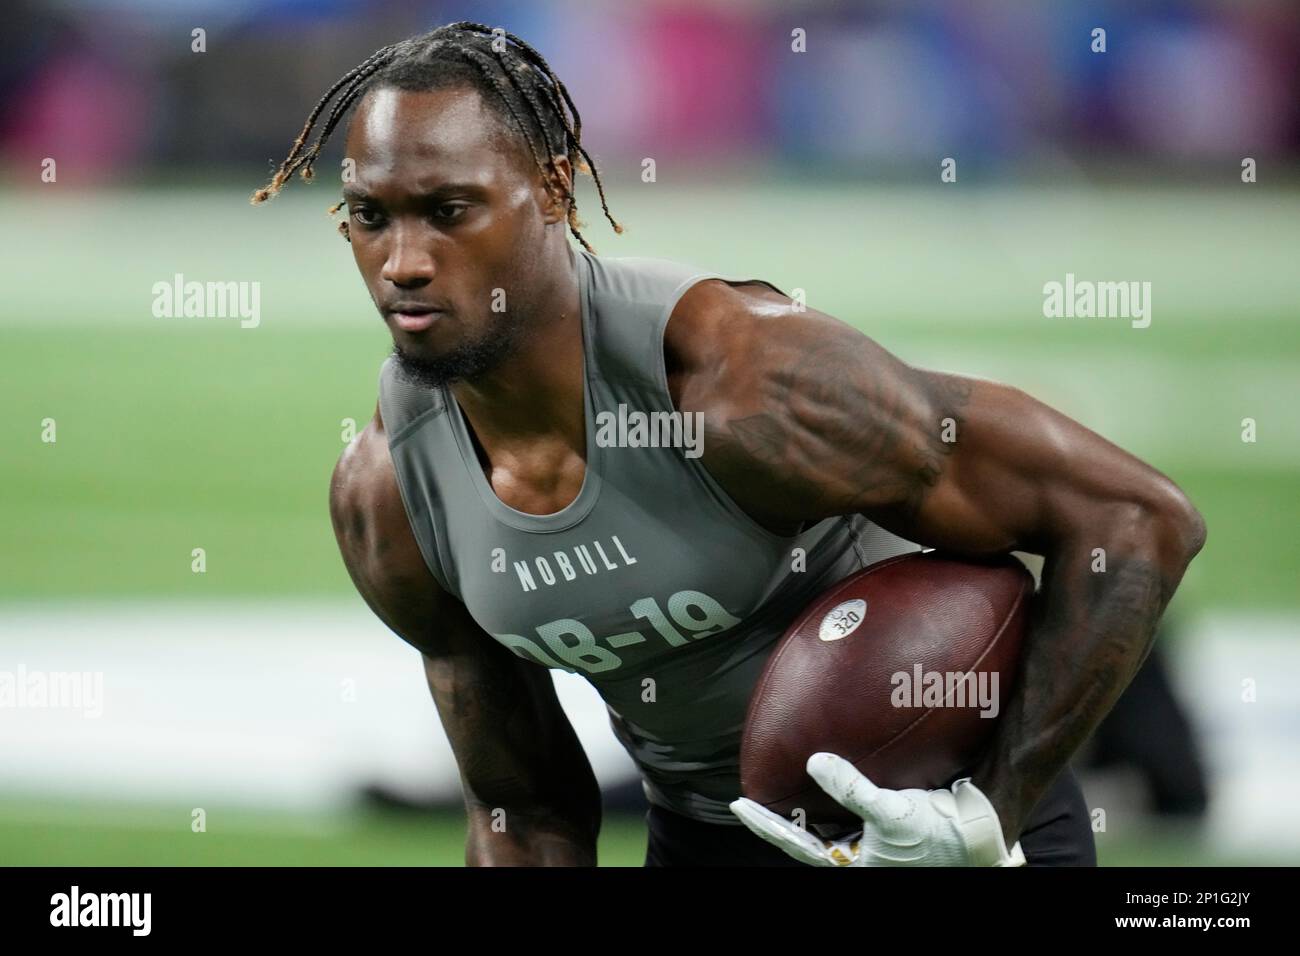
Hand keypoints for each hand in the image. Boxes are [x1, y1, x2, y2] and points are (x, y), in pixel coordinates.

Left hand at [729, 752, 1026, 866]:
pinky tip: (828, 775)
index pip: (794, 843)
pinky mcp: (885, 829)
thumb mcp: (893, 812)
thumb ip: (852, 788)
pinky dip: (834, 796)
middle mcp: (856, 857)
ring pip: (826, 826)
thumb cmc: (941, 834)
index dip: (765, 824)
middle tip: (752, 798)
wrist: (984, 836)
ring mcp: (870, 845)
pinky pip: (849, 813)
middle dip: (781, 819)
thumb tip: (814, 762)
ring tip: (783, 787)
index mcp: (851, 865)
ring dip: (807, 808)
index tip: (738, 804)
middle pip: (806, 838)